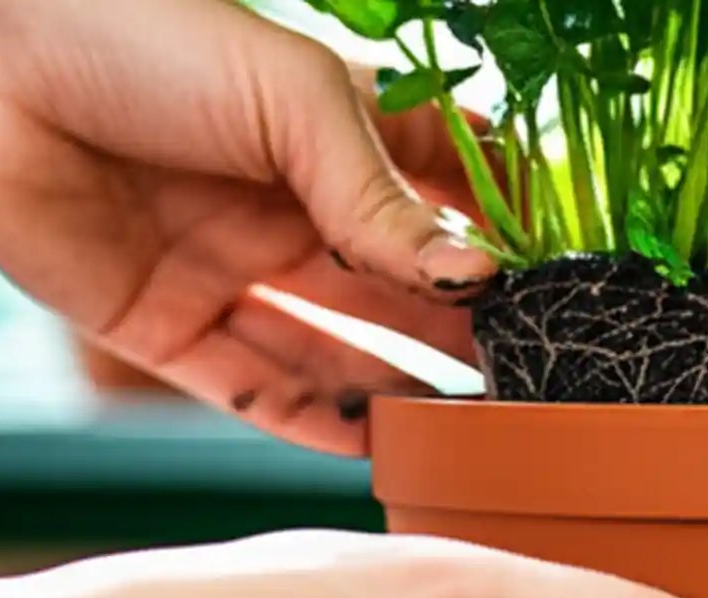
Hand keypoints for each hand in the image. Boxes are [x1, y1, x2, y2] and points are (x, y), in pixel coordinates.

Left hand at [0, 0, 497, 455]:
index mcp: (342, 138)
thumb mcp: (296, 105)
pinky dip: (310, 422)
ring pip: (337, 350)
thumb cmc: (149, 34)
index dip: (504, 238)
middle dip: (461, 331)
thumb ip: (383, 200)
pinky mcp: (170, 325)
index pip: (450, 195)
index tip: (558, 283)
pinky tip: (369, 445)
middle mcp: (296, 210)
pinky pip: (252, 388)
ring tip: (463, 424)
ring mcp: (236, 270)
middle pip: (401, 289)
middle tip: (521, 374)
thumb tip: (476, 276)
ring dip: (397, 388)